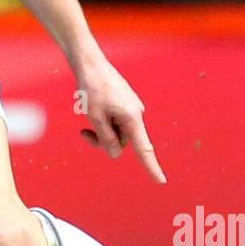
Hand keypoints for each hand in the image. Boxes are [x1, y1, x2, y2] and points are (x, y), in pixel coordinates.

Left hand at [75, 58, 166, 183]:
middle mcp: (136, 114)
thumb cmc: (92, 88)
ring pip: (116, 132)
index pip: (144, 149)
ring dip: (101, 129)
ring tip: (87, 116)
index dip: (151, 167)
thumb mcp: (95, 117)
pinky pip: (115, 121)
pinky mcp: (124, 104)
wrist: (90, 63)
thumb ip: (106, 138)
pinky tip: (91, 109)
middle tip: (84, 133)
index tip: (161, 182)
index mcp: (132, 118)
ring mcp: (130, 109)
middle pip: (123, 141)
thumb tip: (115, 153)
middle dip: (104, 140)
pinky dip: (103, 121)